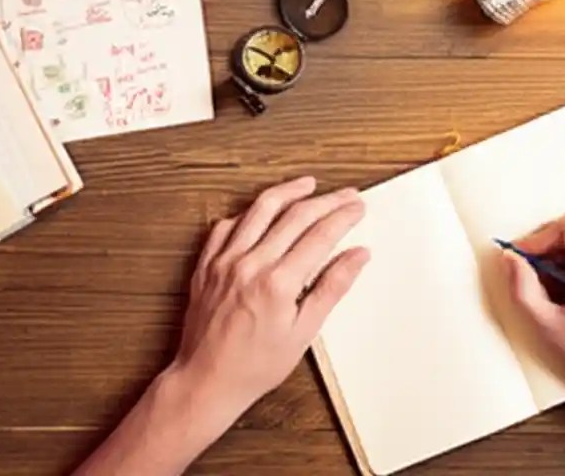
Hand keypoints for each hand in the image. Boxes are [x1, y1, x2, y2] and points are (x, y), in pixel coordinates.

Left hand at [161, 176, 370, 447]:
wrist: (207, 379)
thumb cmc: (255, 365)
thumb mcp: (304, 332)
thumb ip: (332, 288)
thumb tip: (358, 256)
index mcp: (278, 284)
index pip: (320, 235)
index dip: (343, 216)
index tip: (357, 207)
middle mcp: (250, 265)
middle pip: (295, 215)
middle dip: (326, 201)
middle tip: (345, 195)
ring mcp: (225, 261)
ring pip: (260, 209)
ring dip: (288, 192)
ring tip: (307, 184)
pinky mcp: (207, 264)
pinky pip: (228, 225)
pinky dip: (249, 213)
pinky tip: (262, 211)